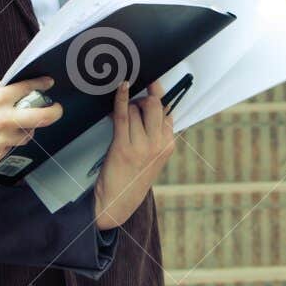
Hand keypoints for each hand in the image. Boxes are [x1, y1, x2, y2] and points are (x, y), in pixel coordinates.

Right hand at [0, 74, 62, 174]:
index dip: (42, 84)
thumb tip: (1, 84)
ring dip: (26, 128)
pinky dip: (6, 142)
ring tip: (15, 125)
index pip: (28, 88)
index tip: (47, 84)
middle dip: (55, 111)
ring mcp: (3, 140)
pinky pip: (10, 147)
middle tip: (57, 109)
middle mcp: (4, 120)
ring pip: (27, 134)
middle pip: (42, 116)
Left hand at [92, 79, 175, 229]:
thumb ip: (157, 132)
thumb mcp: (153, 155)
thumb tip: (153, 104)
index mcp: (168, 145)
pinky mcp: (123, 146)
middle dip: (143, 98)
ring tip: (122, 116)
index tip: (152, 84)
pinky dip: (122, 98)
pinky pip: (124, 114)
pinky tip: (122, 87)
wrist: (118, 202)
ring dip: (128, 106)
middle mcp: (158, 144)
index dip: (158, 96)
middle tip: (133, 103)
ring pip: (137, 110)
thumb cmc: (133, 175)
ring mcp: (142, 146)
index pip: (167, 111)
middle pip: (155, 105)